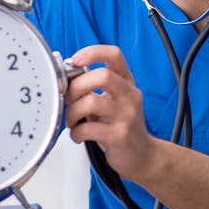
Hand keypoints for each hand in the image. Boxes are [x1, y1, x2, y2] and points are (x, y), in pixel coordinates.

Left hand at [64, 45, 156, 182]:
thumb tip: (66, 77)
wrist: (143, 155)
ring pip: (91, 102)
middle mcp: (130, 95)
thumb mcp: (112, 100)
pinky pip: (89, 128)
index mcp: (126, 82)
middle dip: (76, 86)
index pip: (114, 55)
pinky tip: (78, 135)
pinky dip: (76, 132)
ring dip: (72, 112)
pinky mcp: (120, 135)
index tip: (75, 60)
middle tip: (69, 99)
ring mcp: (127, 115)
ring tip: (72, 120)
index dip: (92, 52)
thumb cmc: (121, 125)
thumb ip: (94, 87)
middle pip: (102, 75)